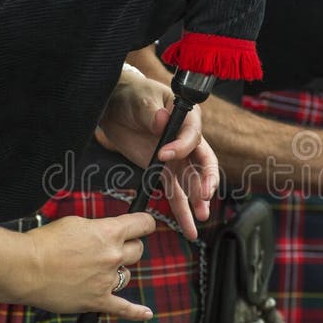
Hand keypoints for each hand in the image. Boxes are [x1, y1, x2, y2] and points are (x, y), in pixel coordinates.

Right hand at [27, 213, 156, 318]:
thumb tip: (108, 232)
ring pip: (127, 275)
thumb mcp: (76, 223)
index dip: (145, 224)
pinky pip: (123, 309)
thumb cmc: (44, 243)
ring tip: (96, 270)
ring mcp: (106, 280)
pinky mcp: (97, 300)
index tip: (145, 226)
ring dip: (117, 272)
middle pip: (138, 250)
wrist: (25, 267)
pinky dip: (136, 312)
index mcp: (109, 233)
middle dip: (128, 247)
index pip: (143, 224)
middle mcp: (112, 256)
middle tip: (111, 249)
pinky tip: (146, 313)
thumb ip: (98, 228)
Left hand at [95, 67, 218, 237]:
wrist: (115, 105)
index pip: (193, 136)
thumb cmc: (133, 95)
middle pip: (204, 163)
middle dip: (206, 181)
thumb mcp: (141, 99)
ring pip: (193, 183)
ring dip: (198, 201)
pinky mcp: (163, 170)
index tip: (163, 154)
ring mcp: (177, 158)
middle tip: (205, 195)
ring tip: (201, 218)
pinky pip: (176, 192)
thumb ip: (152, 112)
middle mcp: (188, 140)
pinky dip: (182, 210)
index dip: (182, 147)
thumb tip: (163, 121)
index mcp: (188, 117)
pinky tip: (189, 228)